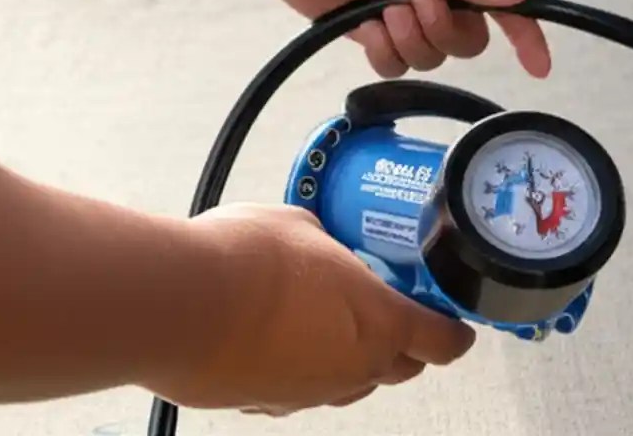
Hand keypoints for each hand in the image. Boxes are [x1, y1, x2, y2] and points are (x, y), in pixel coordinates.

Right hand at [141, 203, 475, 414]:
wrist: (178, 304)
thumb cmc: (246, 262)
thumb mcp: (303, 227)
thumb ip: (326, 245)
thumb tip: (319, 245)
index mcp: (381, 325)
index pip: (444, 345)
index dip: (454, 335)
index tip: (452, 324)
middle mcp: (353, 369)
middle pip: (400, 368)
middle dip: (403, 345)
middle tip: (386, 311)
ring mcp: (307, 393)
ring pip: (348, 382)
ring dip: (347, 357)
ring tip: (323, 320)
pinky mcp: (264, 405)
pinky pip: (296, 390)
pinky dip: (296, 368)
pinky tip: (274, 338)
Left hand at [245, 0, 550, 78]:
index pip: (504, 1)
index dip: (526, 34)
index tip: (539, 67)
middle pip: (468, 39)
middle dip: (441, 30)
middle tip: (409, 4)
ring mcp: (407, 11)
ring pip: (432, 56)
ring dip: (407, 40)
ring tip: (380, 10)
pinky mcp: (377, 31)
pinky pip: (397, 65)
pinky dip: (382, 51)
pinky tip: (362, 26)